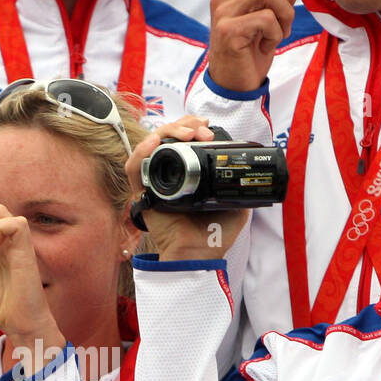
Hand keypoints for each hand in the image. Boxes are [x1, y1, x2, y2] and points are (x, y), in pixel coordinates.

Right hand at [125, 116, 248, 261]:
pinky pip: (134, 169)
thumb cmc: (213, 235)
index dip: (193, 128)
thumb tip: (246, 170)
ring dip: (166, 132)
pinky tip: (153, 143)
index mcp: (188, 174)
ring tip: (185, 133)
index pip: (184, 141)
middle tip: (202, 131)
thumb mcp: (236, 205)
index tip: (208, 129)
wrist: (198, 254)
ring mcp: (154, 184)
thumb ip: (239, 187)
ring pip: (150, 146)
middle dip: (184, 126)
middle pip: (167, 137)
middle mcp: (169, 175)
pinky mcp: (143, 195)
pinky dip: (140, 152)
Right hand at [207, 0, 295, 91]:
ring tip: (277, 35)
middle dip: (286, 4)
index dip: (283, 0)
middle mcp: (223, 0)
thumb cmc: (250, 54)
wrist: (235, 86)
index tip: (283, 14)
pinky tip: (265, 47)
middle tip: (284, 25)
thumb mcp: (267, 20)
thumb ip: (277, 1)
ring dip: (284, 17)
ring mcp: (224, 14)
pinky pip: (267, 19)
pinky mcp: (230, 30)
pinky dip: (275, 35)